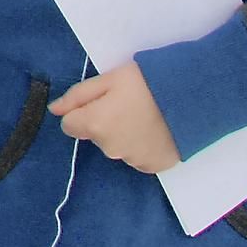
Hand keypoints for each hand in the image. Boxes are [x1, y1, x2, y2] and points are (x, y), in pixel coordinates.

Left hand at [51, 62, 181, 172]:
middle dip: (104, 122)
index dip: (82, 111)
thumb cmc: (146, 83)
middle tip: (127, 104)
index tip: (100, 101)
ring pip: (116, 147)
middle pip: (95, 136)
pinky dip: (141, 146)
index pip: (69, 125)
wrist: (191, 98)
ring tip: (145, 115)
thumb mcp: (108, 79)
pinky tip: (155, 130)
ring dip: (123, 134)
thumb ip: (77, 96)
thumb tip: (54, 110)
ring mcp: (133, 160)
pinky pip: (137, 157)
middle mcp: (110, 148)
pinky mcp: (153, 167)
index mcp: (95, 125)